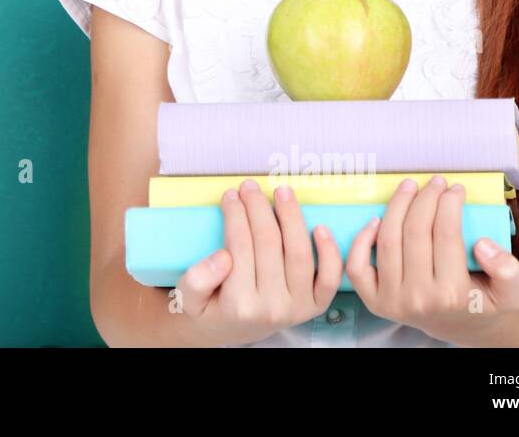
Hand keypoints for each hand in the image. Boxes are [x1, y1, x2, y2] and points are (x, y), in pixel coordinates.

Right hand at [174, 179, 343, 346]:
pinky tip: (320, 226)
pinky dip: (329, 252)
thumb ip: (197, 280)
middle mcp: (272, 307)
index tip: (230, 195)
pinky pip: (330, 278)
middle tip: (250, 187)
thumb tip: (222, 256)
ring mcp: (297, 307)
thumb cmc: (211, 308)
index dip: (235, 213)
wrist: (232, 331)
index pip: (239, 245)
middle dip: (258, 207)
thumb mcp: (188, 299)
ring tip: (282, 192)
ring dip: (292, 216)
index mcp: (239, 304)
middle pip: (268, 243)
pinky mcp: (314, 305)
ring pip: (298, 253)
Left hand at [345, 175, 518, 343]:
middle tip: (435, 182)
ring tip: (409, 187)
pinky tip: (377, 218)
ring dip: (396, 206)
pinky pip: (357, 265)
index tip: (456, 189)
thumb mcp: (512, 294)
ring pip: (387, 240)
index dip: (449, 204)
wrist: (460, 326)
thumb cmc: (483, 303)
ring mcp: (392, 301)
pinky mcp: (373, 301)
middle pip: (415, 232)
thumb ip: (509, 271)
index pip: (446, 234)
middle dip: (425, 198)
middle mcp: (418, 298)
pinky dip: (361, 239)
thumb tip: (482, 244)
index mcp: (452, 295)